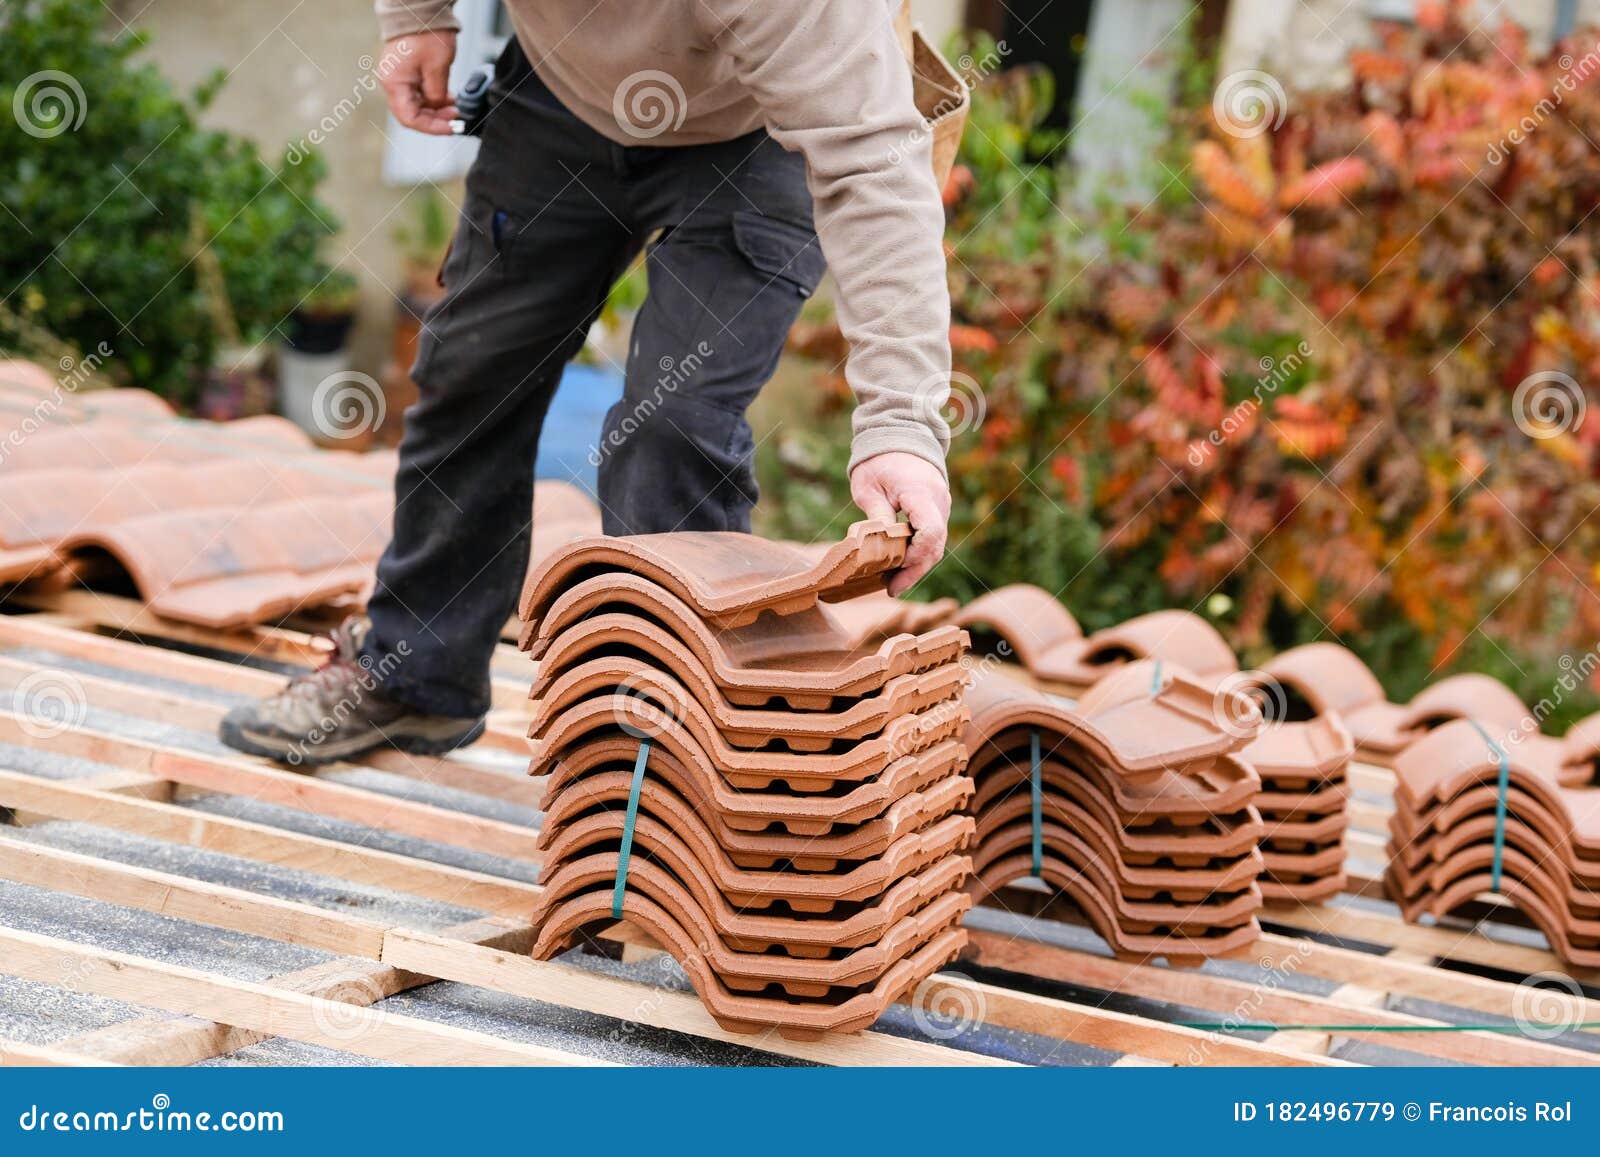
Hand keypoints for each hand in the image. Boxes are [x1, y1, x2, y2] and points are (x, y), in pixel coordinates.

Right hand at [379, 32, 458, 134]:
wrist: (421, 10)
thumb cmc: (426, 33)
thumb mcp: (437, 68)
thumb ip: (436, 95)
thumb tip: (437, 108)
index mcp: (394, 83)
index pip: (410, 118)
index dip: (432, 127)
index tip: (451, 127)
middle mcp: (392, 82)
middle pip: (412, 114)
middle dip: (435, 119)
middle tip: (456, 117)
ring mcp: (398, 78)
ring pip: (416, 105)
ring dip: (436, 110)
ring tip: (454, 107)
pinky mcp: (406, 73)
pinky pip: (418, 94)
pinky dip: (433, 99)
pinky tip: (447, 98)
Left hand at [850, 452, 950, 595]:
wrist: (898, 434)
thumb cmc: (878, 460)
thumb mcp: (868, 487)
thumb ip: (877, 516)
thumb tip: (877, 549)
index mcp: (919, 492)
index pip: (930, 532)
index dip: (915, 557)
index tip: (895, 571)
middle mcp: (937, 500)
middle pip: (936, 544)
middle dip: (915, 570)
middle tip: (891, 589)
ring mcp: (941, 503)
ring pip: (936, 543)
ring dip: (917, 564)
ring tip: (893, 583)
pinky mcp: (937, 507)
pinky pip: (933, 535)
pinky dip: (919, 551)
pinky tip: (900, 565)